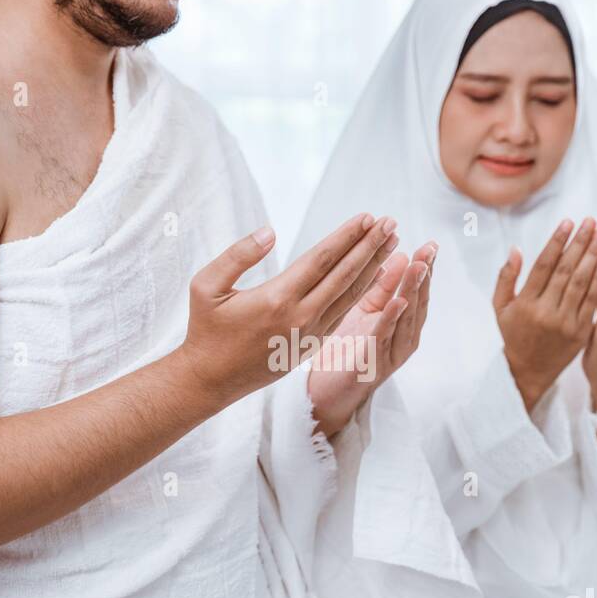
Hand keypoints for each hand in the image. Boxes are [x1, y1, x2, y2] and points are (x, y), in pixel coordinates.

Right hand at [176, 213, 397, 406]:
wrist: (210, 380)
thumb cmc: (205, 329)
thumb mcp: (206, 286)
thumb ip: (237, 255)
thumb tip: (270, 231)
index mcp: (277, 299)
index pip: (322, 259)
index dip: (346, 236)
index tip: (366, 217)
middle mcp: (300, 317)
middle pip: (344, 275)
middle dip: (370, 246)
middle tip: (390, 223)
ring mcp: (309, 334)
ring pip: (350, 296)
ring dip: (373, 267)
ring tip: (391, 244)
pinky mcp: (311, 346)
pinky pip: (343, 314)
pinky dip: (362, 293)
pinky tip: (375, 276)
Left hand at [307, 240, 435, 437]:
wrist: (326, 392)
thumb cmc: (345, 350)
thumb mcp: (364, 311)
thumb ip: (382, 287)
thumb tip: (400, 254)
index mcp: (400, 324)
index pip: (417, 292)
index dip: (425, 269)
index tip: (431, 245)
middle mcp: (402, 339)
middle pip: (417, 303)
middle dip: (423, 276)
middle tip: (428, 251)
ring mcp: (390, 353)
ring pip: (406, 319)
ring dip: (412, 292)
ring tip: (418, 268)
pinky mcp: (373, 365)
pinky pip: (384, 338)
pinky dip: (391, 319)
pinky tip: (398, 302)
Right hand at [493, 218, 596, 410]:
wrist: (529, 370)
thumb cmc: (514, 333)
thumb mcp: (501, 307)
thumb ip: (506, 277)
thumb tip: (516, 249)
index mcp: (525, 303)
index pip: (544, 265)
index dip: (557, 241)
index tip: (568, 222)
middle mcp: (545, 312)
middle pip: (567, 270)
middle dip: (581, 243)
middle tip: (593, 223)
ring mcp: (565, 323)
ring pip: (583, 284)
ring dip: (595, 257)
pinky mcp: (580, 332)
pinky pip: (594, 302)